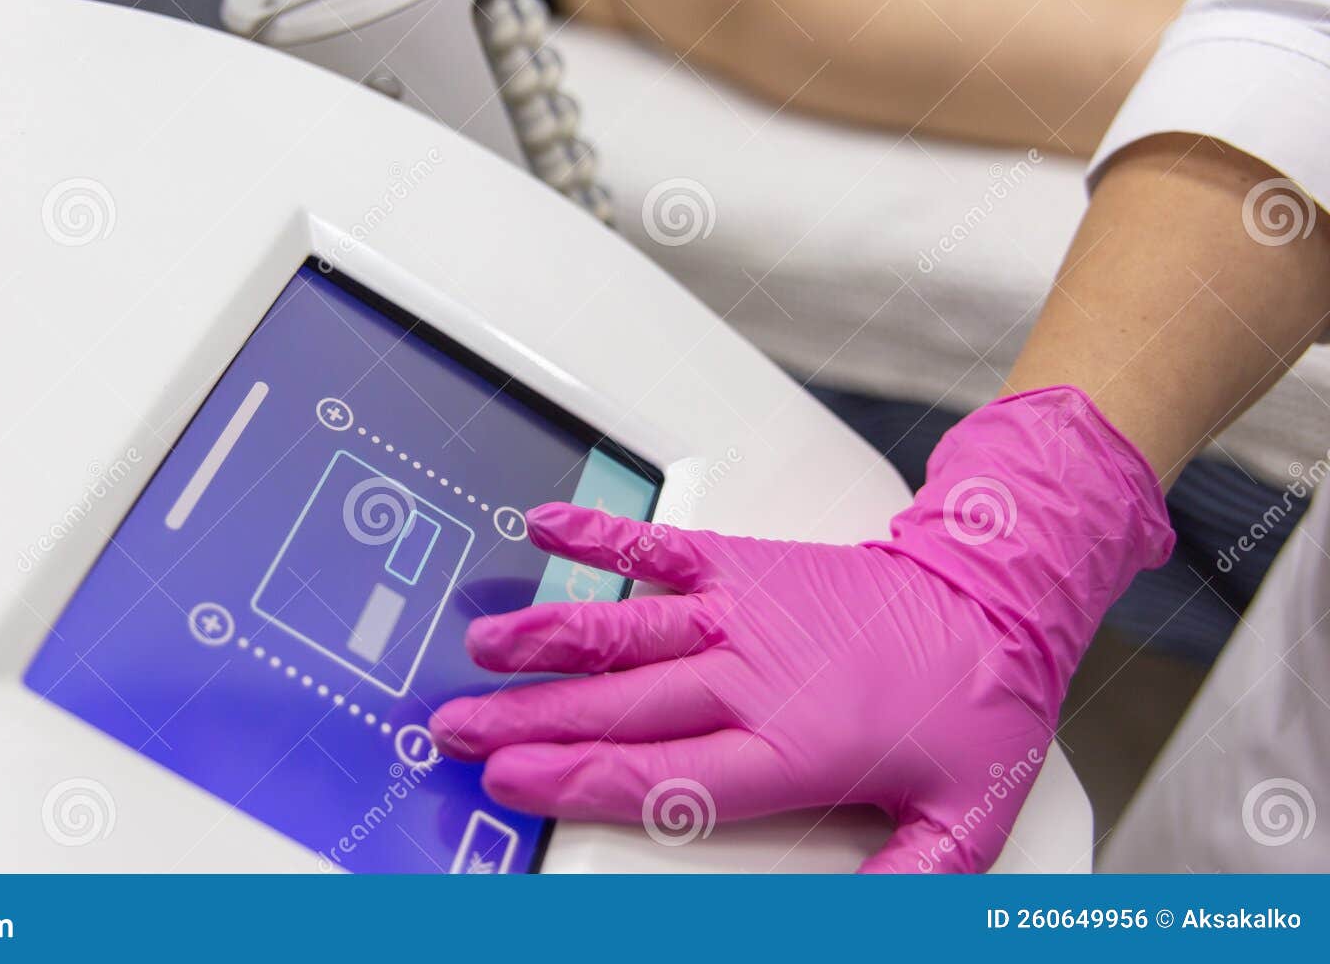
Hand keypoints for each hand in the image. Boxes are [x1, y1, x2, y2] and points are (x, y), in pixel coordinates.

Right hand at [431, 387, 1172, 871]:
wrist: (994, 596)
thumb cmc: (974, 704)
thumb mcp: (961, 821)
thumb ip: (904, 887)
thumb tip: (860, 932)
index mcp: (787, 748)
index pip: (656, 777)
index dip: (572, 780)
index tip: (512, 785)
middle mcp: (749, 677)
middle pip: (616, 708)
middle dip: (527, 722)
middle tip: (457, 728)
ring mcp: (742, 612)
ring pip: (623, 629)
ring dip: (545, 637)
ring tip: (481, 647)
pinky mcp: (745, 562)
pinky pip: (660, 547)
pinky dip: (601, 537)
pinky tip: (546, 528)